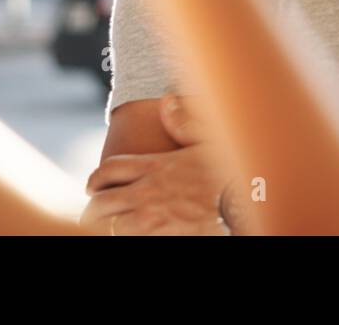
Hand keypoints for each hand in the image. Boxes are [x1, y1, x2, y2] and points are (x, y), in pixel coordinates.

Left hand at [81, 95, 232, 235]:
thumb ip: (185, 121)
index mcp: (155, 165)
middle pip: (101, 202)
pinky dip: (124, 236)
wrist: (246, 201)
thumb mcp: (210, 139)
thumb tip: (167, 100)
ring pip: (109, 226)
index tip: (94, 186)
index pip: (109, 170)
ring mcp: (151, 217)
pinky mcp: (160, 236)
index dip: (95, 180)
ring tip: (108, 227)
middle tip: (94, 211)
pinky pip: (127, 239)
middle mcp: (147, 191)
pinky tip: (130, 233)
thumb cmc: (230, 171)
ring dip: (106, 226)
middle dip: (93, 208)